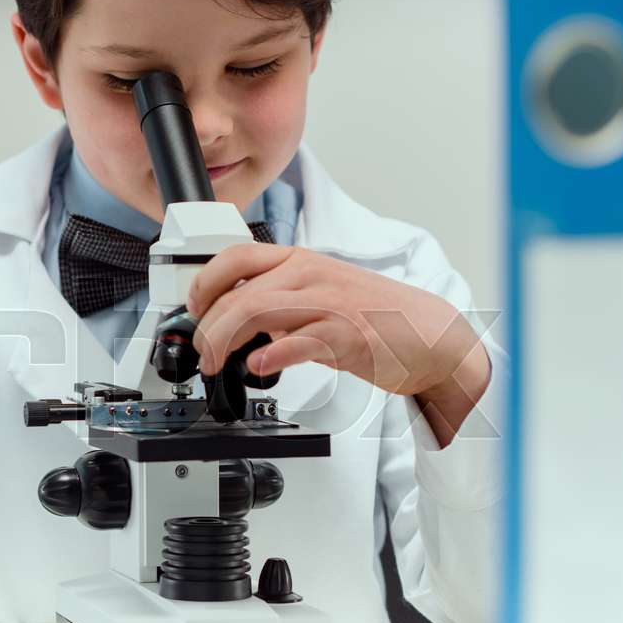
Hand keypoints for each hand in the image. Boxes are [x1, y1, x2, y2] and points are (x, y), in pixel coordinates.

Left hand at [186, 243, 491, 445]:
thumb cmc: (374, 316)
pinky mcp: (346, 335)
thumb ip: (279, 304)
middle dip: (208, 327)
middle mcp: (310, 276)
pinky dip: (272, 355)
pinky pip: (300, 341)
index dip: (204, 281)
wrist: (429, 335)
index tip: (193, 308)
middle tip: (203, 353)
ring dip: (225, 340)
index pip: (236, 256)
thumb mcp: (318, 297)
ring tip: (217, 363)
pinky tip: (259, 367)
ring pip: (257, 310)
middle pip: (238, 293)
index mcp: (300, 262)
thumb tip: (237, 324)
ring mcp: (328, 303)